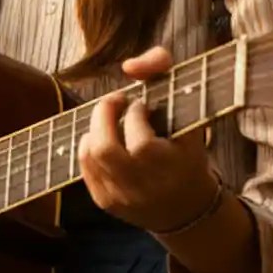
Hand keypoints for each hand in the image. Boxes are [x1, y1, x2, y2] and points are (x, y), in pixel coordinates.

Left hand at [78, 46, 221, 233]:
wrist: (186, 207)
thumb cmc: (186, 149)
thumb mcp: (188, 110)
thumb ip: (161, 68)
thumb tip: (129, 66)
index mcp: (171, 168)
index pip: (141, 141)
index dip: (136, 114)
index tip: (142, 106)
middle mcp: (145, 188)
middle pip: (105, 149)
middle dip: (104, 113)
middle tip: (115, 101)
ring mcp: (122, 197)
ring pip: (91, 154)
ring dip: (96, 127)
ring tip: (112, 121)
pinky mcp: (105, 202)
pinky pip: (84, 166)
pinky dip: (90, 144)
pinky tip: (105, 138)